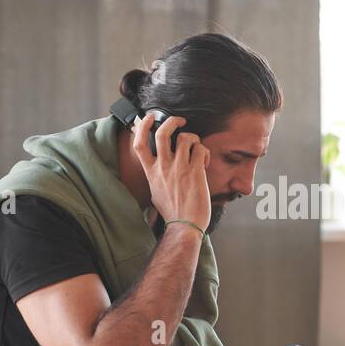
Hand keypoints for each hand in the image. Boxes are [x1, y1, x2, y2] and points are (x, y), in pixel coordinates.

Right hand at [133, 112, 211, 230]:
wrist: (184, 227)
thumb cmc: (172, 213)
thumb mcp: (155, 193)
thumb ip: (155, 178)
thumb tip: (158, 172)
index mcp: (151, 172)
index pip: (139, 144)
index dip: (142, 126)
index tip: (149, 118)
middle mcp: (163, 167)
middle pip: (162, 133)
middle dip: (171, 121)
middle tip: (180, 121)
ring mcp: (179, 169)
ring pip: (185, 137)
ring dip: (193, 138)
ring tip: (196, 147)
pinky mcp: (195, 172)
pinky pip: (200, 149)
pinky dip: (204, 151)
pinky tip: (205, 161)